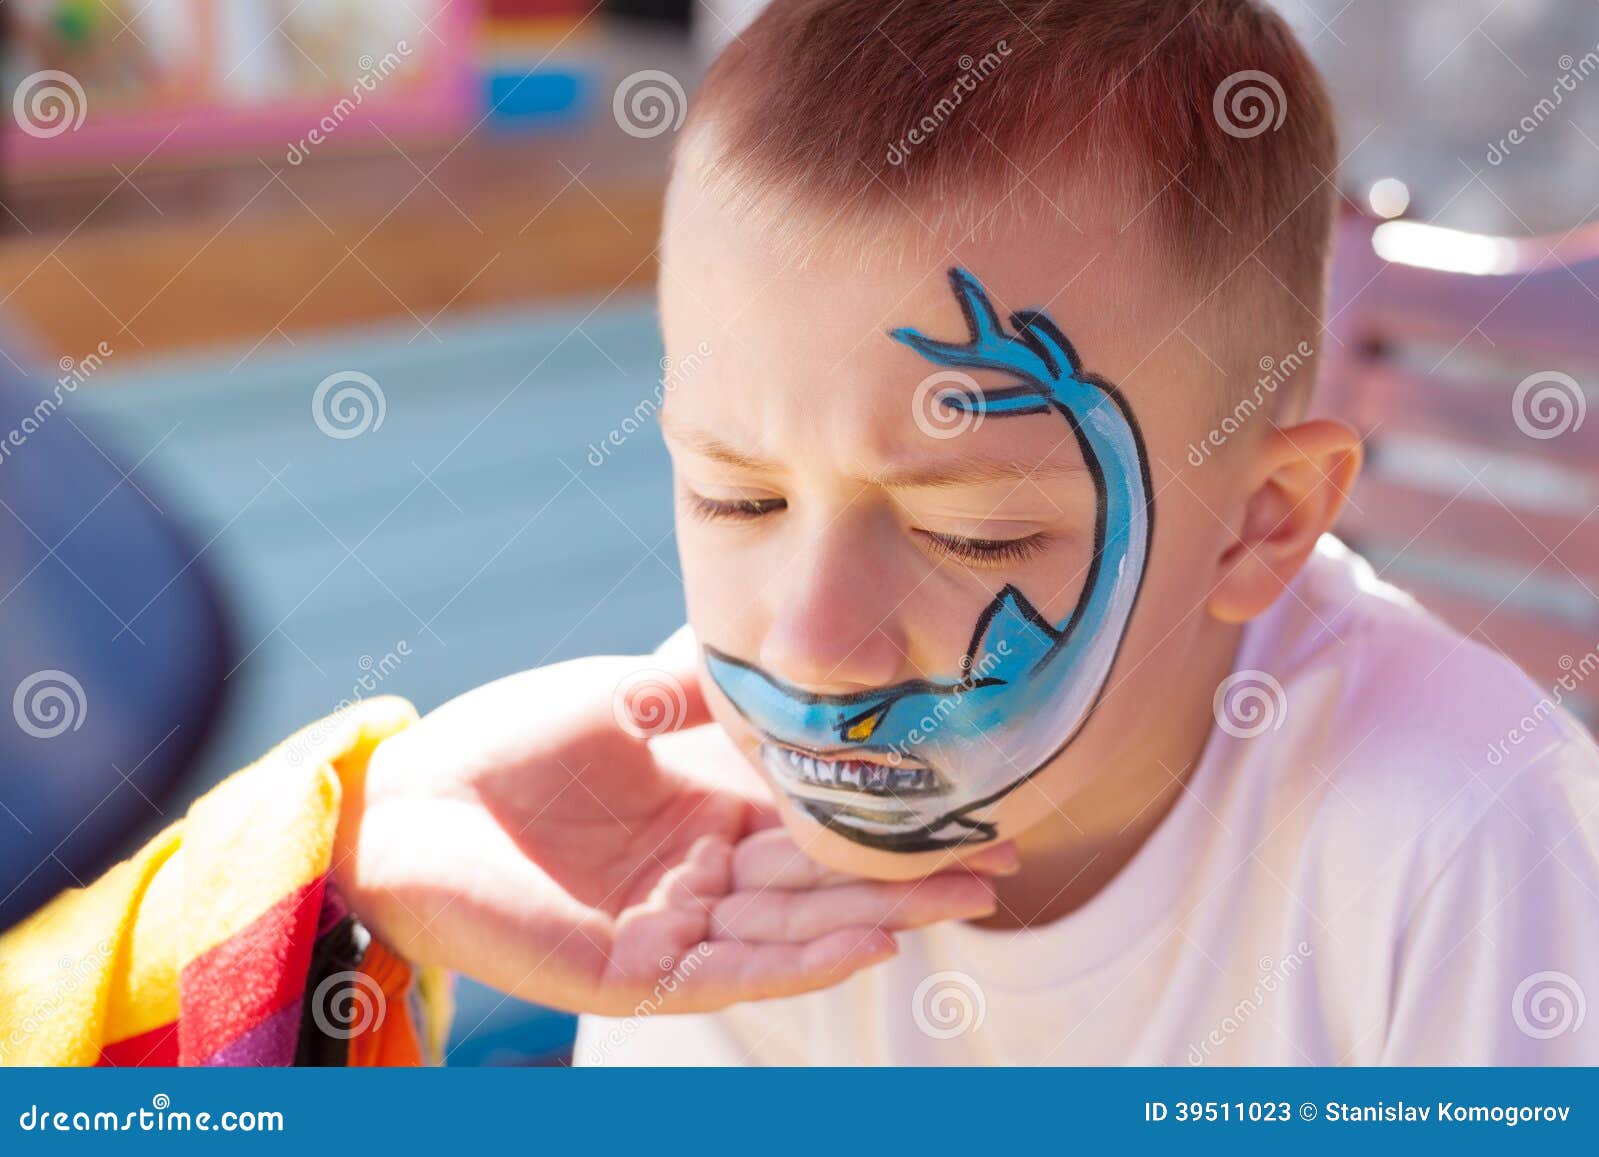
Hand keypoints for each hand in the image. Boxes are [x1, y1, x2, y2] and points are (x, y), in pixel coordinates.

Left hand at [333, 641, 1016, 1015]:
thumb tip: (785, 640)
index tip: (965, 800)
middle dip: (909, 875)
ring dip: (877, 916)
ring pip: (791, 927)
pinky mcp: (633, 971)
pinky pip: (731, 968)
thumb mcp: (625, 696)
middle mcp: (702, 877)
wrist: (410, 794)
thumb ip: (705, 686)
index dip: (886, 815)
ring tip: (962, 897)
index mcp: (704, 814)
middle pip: (821, 882)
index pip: (814, 821)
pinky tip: (869, 939)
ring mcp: (672, 929)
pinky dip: (802, 958)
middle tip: (999, 862)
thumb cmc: (506, 742)